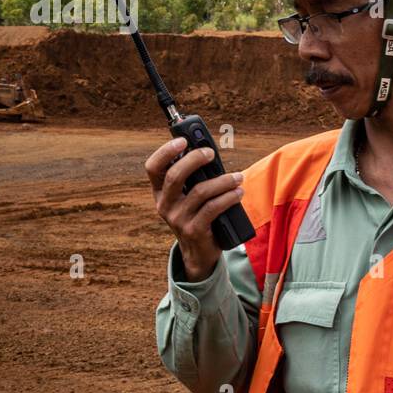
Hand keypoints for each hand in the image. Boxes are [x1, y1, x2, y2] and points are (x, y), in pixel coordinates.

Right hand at [145, 137, 243, 280]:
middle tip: (211, 153)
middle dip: (195, 159)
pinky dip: (229, 197)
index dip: (165, 151)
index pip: (153, 168)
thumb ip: (194, 177)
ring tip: (238, 177)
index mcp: (160, 192)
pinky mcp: (194, 230)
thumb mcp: (189, 196)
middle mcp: (164, 205)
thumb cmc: (198, 215)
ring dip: (223, 181)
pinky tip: (238, 192)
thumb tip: (210, 152)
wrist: (198, 252)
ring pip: (200, 192)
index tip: (183, 140)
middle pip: (175, 176)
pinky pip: (213, 208)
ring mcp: (177, 219)